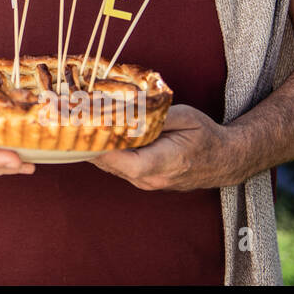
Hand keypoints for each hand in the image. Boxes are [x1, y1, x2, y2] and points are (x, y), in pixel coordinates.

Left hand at [89, 104, 236, 190]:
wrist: (225, 161)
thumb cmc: (207, 136)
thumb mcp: (185, 117)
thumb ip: (156, 116)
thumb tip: (128, 109)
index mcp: (163, 163)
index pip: (121, 161)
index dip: (98, 146)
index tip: (79, 128)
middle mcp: (151, 179)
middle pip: (110, 163)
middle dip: (88, 143)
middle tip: (68, 120)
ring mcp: (147, 183)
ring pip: (111, 166)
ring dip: (94, 148)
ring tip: (77, 124)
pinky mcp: (144, 181)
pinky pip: (119, 167)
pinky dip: (106, 152)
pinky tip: (96, 135)